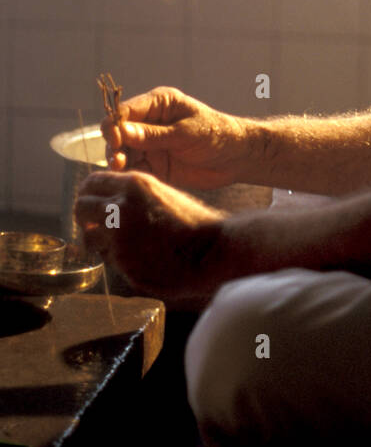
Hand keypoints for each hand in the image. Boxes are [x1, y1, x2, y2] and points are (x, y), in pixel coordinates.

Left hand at [75, 169, 233, 309]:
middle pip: (80, 208)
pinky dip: (122, 262)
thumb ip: (133, 197)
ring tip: (125, 247)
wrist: (213, 251)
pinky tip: (144, 260)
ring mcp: (119, 238)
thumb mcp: (162, 195)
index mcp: (133, 185)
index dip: (90, 194)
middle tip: (95, 227)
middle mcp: (120, 208)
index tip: (93, 204)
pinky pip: (111, 262)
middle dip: (85, 219)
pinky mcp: (123, 264)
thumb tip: (108, 203)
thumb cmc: (195, 223)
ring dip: (101, 243)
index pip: (91, 183)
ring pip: (91, 239)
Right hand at [102, 87, 247, 188]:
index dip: (115, 124)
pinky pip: (134, 170)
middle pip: (119, 132)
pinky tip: (129, 180)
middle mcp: (150, 122)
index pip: (126, 111)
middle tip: (118, 160)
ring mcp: (150, 145)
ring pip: (123, 152)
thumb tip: (122, 132)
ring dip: (118, 161)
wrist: (238, 158)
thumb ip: (154, 135)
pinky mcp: (154, 165)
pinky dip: (129, 175)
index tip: (115, 140)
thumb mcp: (186, 133)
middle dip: (114, 145)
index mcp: (158, 104)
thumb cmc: (217, 135)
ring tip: (120, 170)